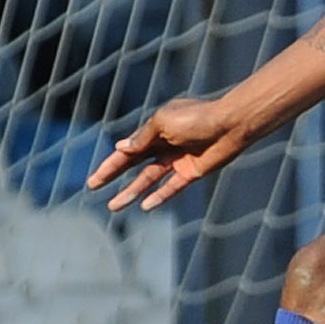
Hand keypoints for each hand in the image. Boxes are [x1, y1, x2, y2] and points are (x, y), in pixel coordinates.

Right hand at [90, 94, 261, 210]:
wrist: (231, 124)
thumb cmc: (197, 117)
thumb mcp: (163, 122)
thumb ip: (143, 137)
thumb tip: (122, 148)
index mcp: (156, 129)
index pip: (128, 149)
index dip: (110, 164)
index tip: (94, 179)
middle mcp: (165, 144)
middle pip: (133, 163)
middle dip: (113, 175)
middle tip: (94, 187)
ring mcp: (178, 159)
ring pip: (148, 178)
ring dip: (131, 191)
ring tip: (113, 206)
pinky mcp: (191, 171)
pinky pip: (171, 187)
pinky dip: (159, 196)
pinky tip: (145, 206)